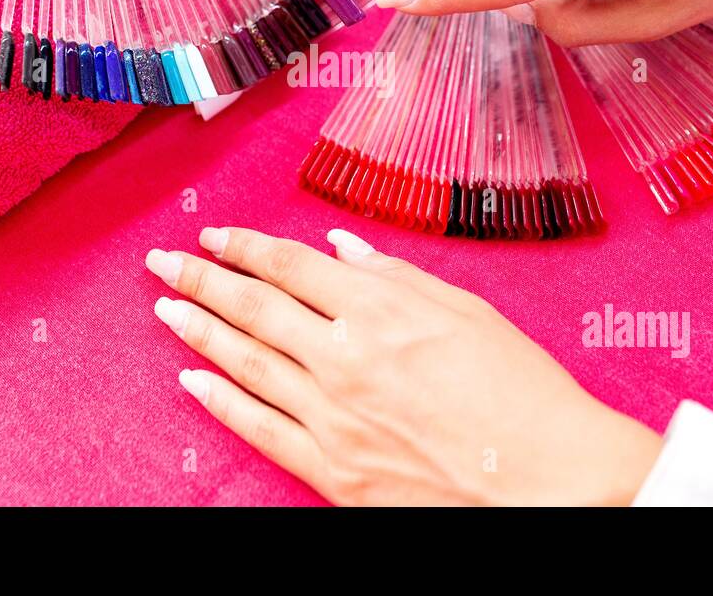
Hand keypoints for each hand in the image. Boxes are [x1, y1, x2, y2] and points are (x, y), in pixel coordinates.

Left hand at [145, 227, 660, 505]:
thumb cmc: (521, 387)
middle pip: (255, 308)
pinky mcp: (333, 470)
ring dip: (200, 330)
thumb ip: (393, 275)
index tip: (214, 236)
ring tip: (166, 307)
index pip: (291, 267)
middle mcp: (345, 358)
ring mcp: (333, 416)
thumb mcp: (465, 310)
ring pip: (246, 363)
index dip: (246, 247)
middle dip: (202, 280)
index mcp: (380, 311)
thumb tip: (340, 246)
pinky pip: (261, 428)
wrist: (550, 475)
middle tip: (163, 263)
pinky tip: (192, 379)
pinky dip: (220, 402)